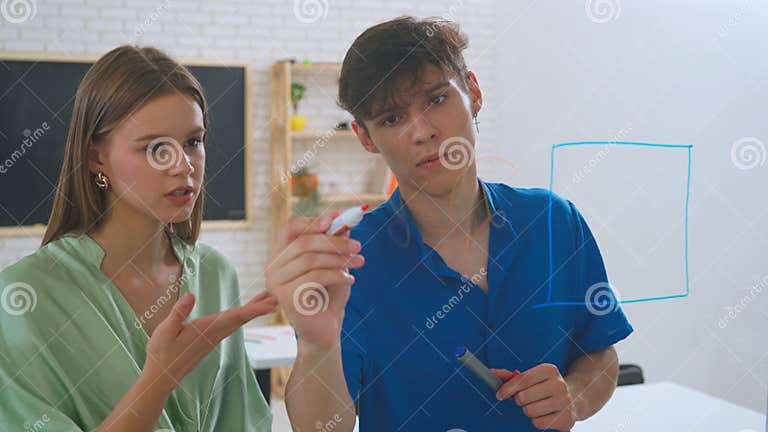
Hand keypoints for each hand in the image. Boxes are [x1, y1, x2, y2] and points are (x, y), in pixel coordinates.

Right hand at [143, 291, 276, 392]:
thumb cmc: (161, 353)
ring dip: (253, 310)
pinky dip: (243, 316)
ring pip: (238, 321)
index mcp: (206, 329)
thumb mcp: (165, 330)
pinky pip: (231, 325)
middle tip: (278, 296)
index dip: (254, 309)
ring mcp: (213, 338)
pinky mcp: (210, 340)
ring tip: (267, 299)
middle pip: (242, 318)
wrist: (161, 376)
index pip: (235, 316)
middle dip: (260, 307)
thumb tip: (190, 295)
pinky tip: (246, 312)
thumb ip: (178, 313)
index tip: (271, 304)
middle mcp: (214, 334)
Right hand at [265, 215, 363, 351]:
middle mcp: (273, 267)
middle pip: (303, 243)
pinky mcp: (286, 297)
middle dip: (334, 242)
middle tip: (358, 246)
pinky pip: (315, 277)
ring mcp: (277, 283)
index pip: (290, 228)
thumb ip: (334, 243)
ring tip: (359, 263)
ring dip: (339, 259)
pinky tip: (350, 279)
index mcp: (281, 255)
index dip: (312, 221)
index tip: (335, 219)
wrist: (326, 328)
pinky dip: (337, 275)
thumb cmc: (328, 294)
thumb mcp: (334, 263)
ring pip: (310, 259)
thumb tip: (342, 221)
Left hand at [492, 364, 576, 430]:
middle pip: (523, 397)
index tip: (500, 395)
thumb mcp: (532, 377)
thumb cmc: (545, 387)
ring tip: (537, 406)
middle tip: (526, 399)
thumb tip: (492, 373)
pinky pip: (538, 423)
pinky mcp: (566, 419)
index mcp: (549, 370)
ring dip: (528, 410)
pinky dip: (537, 421)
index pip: (523, 379)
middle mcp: (559, 384)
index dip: (508, 388)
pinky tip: (544, 414)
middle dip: (520, 400)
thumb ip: (511, 376)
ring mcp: (565, 402)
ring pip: (529, 411)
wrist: (575, 398)